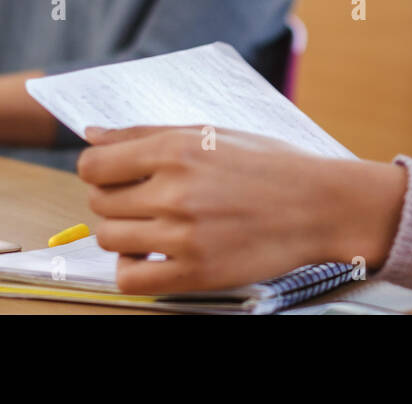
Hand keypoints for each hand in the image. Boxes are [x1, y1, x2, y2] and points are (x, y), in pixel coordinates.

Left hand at [77, 126, 407, 294]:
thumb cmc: (267, 164)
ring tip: (152, 226)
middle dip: (114, 200)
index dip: (98, 170)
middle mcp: (175, 191)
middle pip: (99, 202)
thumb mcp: (209, 132)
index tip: (116, 175)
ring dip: (122, 233)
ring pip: (109, 238)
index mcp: (175, 149)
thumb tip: (91, 133)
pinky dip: (131, 268)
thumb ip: (145, 133)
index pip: (92, 165)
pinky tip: (153, 255)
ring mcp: (184, 235)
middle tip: (145, 199)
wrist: (320, 204)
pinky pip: (130, 279)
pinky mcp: (196, 273)